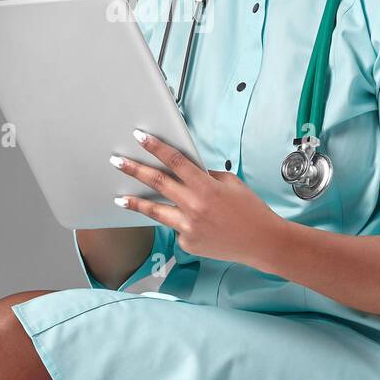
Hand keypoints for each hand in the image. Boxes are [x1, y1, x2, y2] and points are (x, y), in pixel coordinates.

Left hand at [110, 128, 286, 267]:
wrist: (262, 242)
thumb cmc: (250, 210)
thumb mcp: (230, 184)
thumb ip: (204, 177)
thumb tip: (183, 172)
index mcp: (206, 187)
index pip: (174, 160)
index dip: (155, 147)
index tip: (140, 137)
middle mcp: (194, 207)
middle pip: (157, 183)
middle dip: (134, 170)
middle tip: (116, 161)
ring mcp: (189, 227)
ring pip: (155, 211)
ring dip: (135, 203)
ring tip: (119, 198)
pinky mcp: (188, 243)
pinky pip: (176, 227)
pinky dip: (178, 222)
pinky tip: (194, 224)